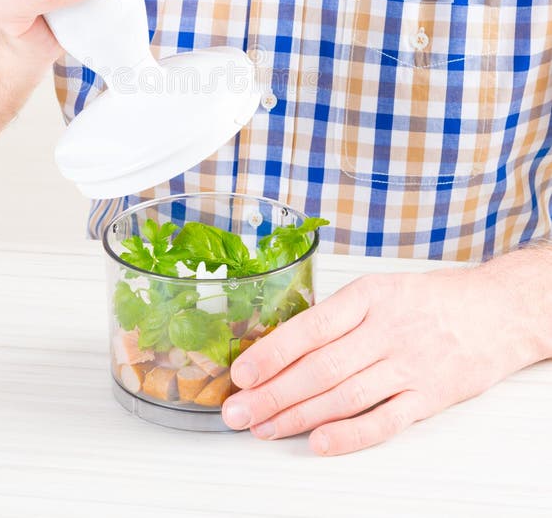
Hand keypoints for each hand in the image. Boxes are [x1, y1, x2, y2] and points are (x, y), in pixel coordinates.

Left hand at [222, 262, 541, 454]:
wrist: (493, 311)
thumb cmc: (427, 299)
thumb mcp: (379, 290)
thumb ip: (337, 316)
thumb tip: (280, 345)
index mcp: (369, 297)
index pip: (312, 327)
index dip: (273, 353)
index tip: (242, 373)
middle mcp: (386, 330)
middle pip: (321, 368)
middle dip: (273, 393)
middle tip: (238, 412)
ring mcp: (408, 365)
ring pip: (345, 396)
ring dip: (299, 416)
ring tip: (264, 428)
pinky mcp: (428, 397)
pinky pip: (384, 421)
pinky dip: (350, 435)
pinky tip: (319, 442)